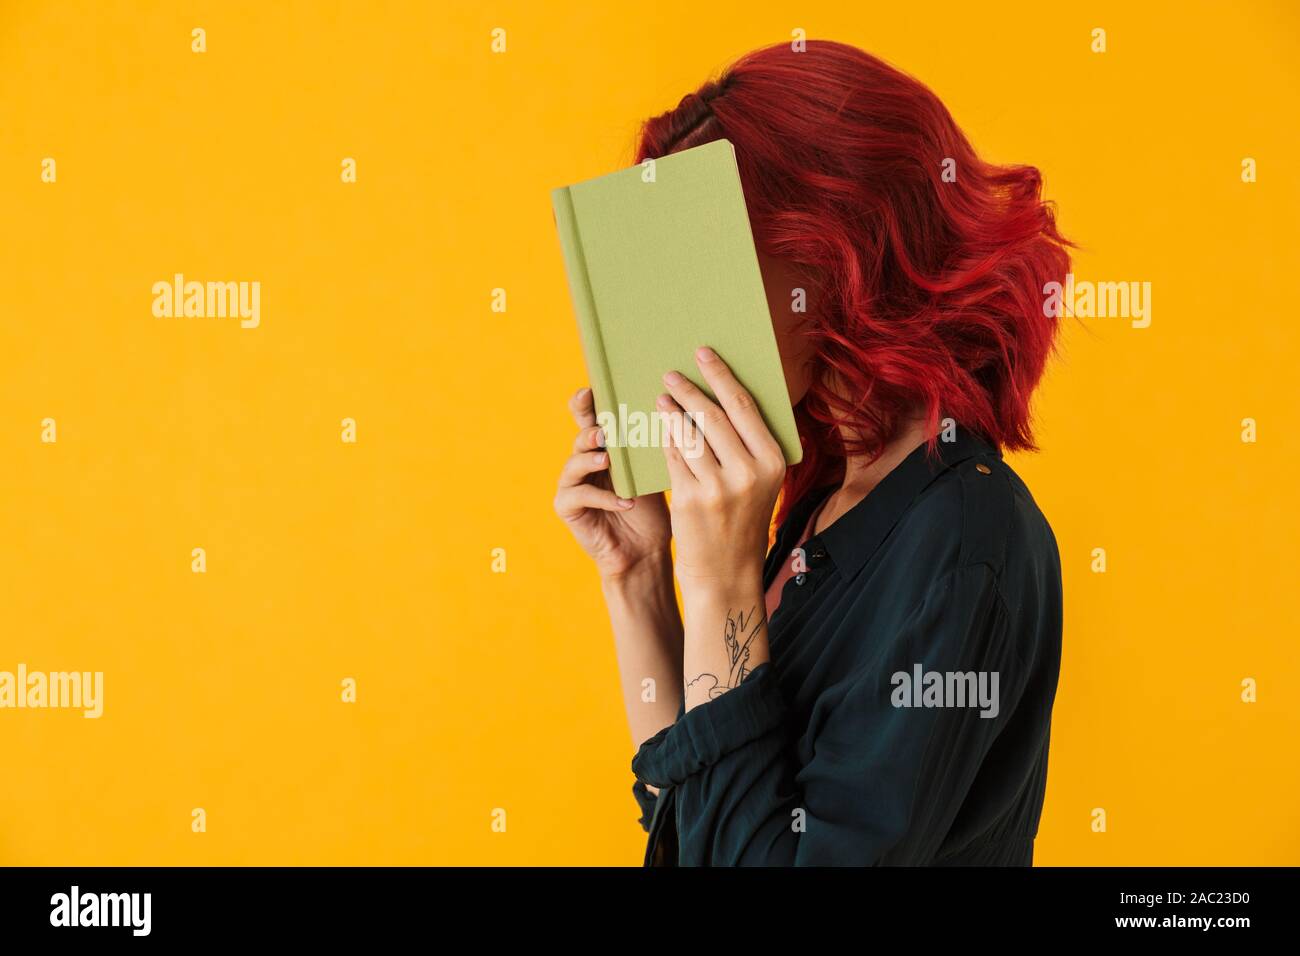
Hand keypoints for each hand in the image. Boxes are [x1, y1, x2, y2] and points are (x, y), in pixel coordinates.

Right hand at [554, 386, 671, 579]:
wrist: (645, 551)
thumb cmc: (652, 508)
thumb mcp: (655, 471)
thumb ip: (652, 444)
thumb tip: (675, 409)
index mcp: (603, 446)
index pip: (590, 416)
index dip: (586, 402)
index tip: (591, 390)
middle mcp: (583, 460)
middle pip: (580, 436)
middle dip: (590, 429)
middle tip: (604, 428)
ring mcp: (572, 483)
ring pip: (574, 463)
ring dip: (590, 459)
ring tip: (607, 459)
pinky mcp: (567, 508)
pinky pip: (579, 496)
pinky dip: (603, 498)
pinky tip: (625, 501)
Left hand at [657, 347, 786, 592]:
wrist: (726, 573)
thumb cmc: (741, 520)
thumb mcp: (759, 482)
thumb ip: (748, 444)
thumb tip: (724, 396)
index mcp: (772, 461)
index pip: (743, 406)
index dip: (720, 376)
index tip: (703, 354)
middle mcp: (748, 472)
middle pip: (713, 415)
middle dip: (689, 389)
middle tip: (671, 374)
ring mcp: (717, 487)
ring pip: (688, 433)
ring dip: (671, 411)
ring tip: (661, 397)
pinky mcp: (689, 500)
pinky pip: (673, 457)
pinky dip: (665, 439)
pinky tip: (659, 428)